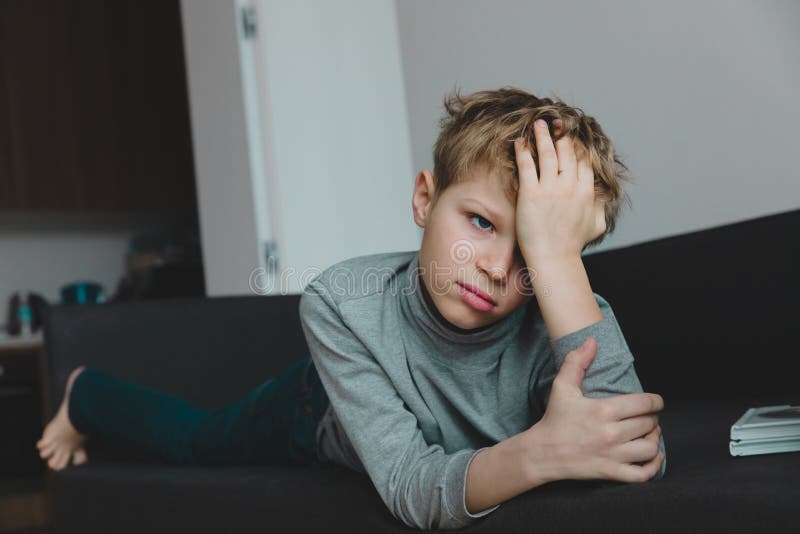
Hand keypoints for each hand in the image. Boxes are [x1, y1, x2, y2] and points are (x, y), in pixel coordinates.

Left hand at [514, 119, 605, 262]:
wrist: (554, 259)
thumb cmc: (573, 245)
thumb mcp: (596, 225)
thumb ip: (600, 207)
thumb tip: (601, 197)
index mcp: (586, 191)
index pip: (582, 160)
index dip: (575, 145)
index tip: (569, 136)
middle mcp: (570, 186)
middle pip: (566, 152)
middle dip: (561, 135)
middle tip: (554, 123)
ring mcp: (550, 189)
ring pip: (548, 154)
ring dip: (542, 136)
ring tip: (538, 124)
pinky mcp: (531, 194)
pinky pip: (527, 165)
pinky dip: (523, 151)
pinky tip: (519, 141)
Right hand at [525, 337, 664, 482]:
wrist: (542, 452)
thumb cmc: (555, 419)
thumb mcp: (562, 387)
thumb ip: (576, 362)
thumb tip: (592, 341)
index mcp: (602, 410)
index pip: (643, 403)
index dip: (656, 401)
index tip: (656, 402)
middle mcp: (610, 433)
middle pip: (648, 424)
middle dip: (652, 418)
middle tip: (647, 416)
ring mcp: (612, 455)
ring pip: (650, 448)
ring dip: (654, 439)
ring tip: (648, 433)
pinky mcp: (611, 472)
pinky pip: (642, 474)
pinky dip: (653, 466)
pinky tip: (653, 456)